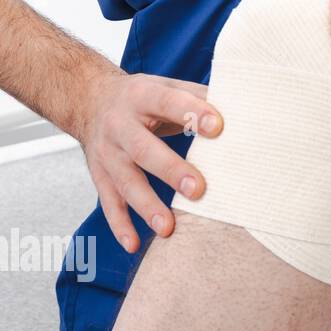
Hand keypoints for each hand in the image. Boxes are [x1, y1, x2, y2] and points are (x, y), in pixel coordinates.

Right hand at [76, 70, 221, 252]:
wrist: (89, 101)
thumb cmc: (141, 98)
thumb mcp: (165, 86)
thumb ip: (197, 96)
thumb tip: (241, 108)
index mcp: (141, 96)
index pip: (167, 102)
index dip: (192, 113)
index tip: (218, 127)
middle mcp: (120, 126)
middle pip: (144, 150)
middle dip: (170, 171)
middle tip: (198, 190)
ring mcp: (107, 154)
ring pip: (126, 182)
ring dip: (146, 206)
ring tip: (167, 229)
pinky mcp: (100, 176)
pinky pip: (109, 204)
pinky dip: (120, 226)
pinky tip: (134, 245)